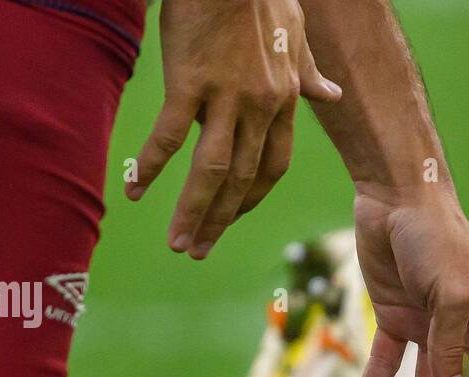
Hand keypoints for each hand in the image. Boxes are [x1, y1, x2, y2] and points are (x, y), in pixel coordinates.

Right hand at [127, 0, 341, 258]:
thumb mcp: (295, 34)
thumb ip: (309, 71)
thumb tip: (332, 95)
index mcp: (283, 101)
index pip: (272, 167)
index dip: (252, 199)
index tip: (231, 218)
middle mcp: (260, 108)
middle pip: (242, 180)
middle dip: (220, 221)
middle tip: (199, 250)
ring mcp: (226, 97)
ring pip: (212, 171)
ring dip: (194, 212)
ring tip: (178, 243)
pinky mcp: (191, 82)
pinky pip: (170, 137)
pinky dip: (152, 167)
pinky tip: (136, 190)